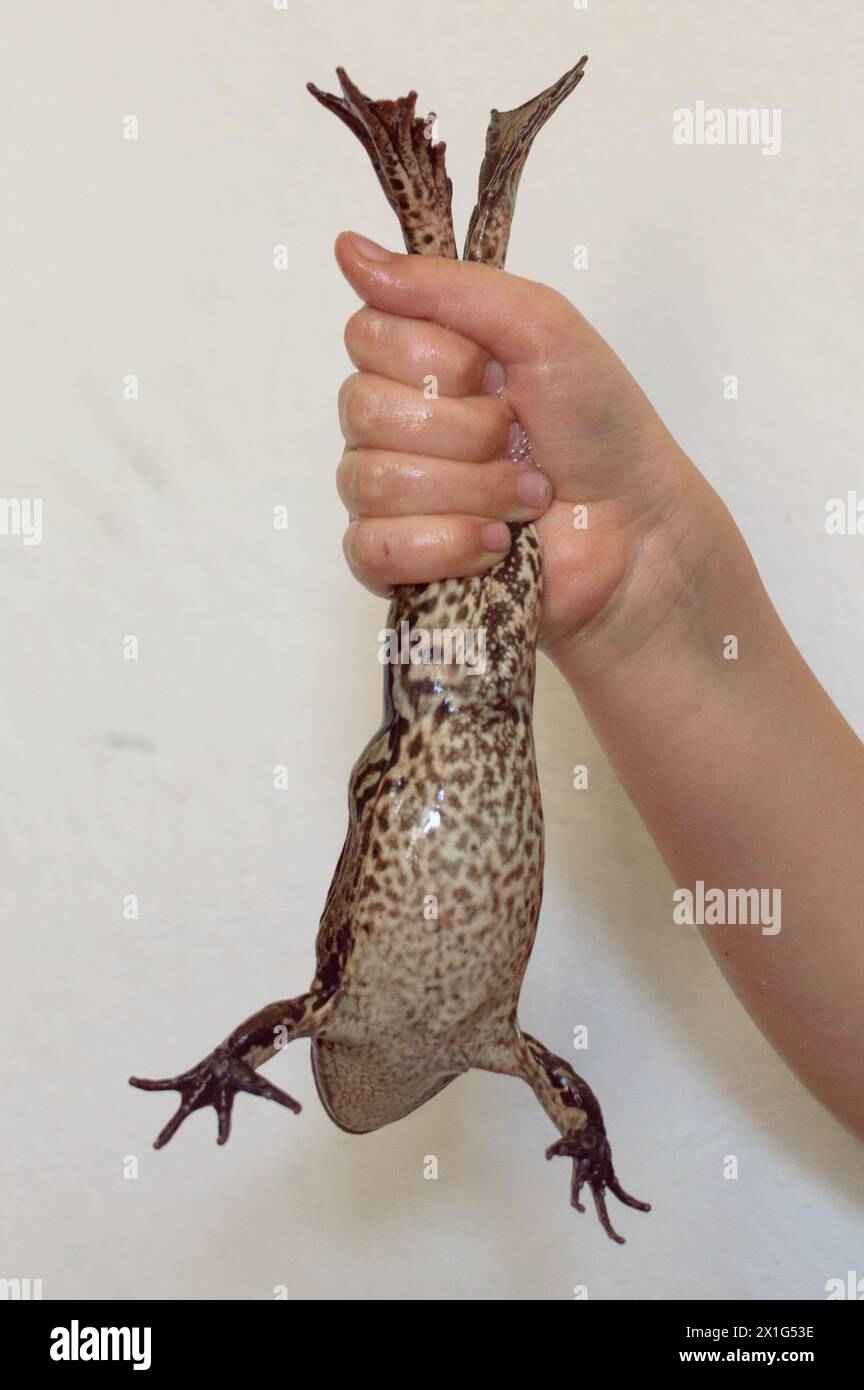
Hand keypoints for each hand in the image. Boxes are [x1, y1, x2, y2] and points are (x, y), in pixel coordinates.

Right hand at [334, 230, 702, 667]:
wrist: (635, 529)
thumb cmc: (600, 428)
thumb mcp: (541, 327)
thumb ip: (446, 286)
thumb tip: (347, 248)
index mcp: (424, 362)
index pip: (365, 335)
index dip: (432, 358)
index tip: (492, 374)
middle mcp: (397, 425)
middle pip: (361, 409)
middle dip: (462, 430)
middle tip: (518, 440)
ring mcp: (392, 497)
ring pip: (369, 480)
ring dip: (468, 490)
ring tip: (524, 499)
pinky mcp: (398, 563)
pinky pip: (371, 548)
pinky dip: (443, 544)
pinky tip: (493, 545)